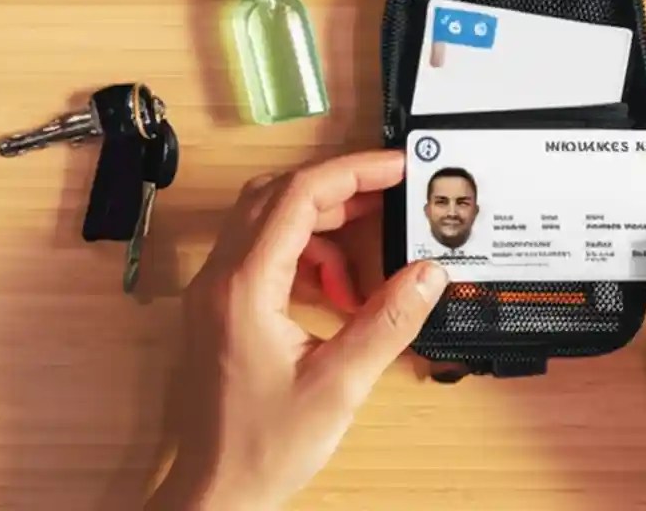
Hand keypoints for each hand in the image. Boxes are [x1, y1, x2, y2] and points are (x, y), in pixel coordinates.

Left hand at [147, 150, 447, 510]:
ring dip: (321, 225)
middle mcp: (220, 279)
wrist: (218, 490)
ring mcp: (216, 292)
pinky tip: (338, 287)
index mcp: (244, 288)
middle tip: (389, 193)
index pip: (298, 197)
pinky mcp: (221, 308)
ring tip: (368, 252)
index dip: (351, 173)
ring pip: (267, 221)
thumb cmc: (264, 446)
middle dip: (338, 189)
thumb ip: (388, 322)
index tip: (394, 167)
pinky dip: (304, 254)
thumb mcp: (340, 385)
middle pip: (277, 197)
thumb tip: (429, 274)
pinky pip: (262, 253)